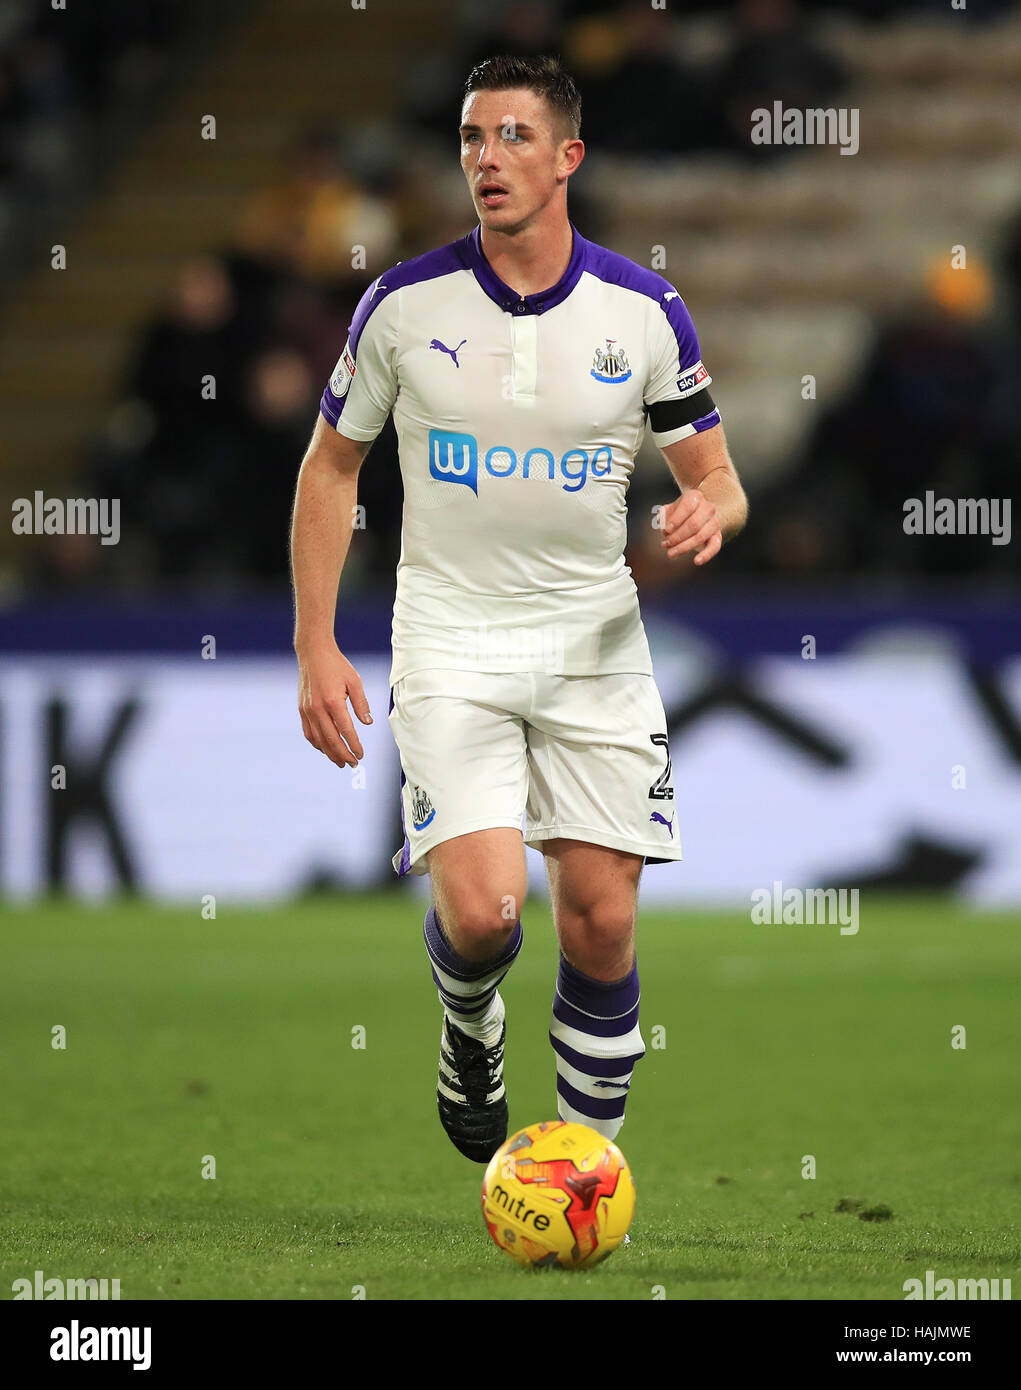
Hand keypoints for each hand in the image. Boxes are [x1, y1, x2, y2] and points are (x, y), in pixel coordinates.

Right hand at [296, 641, 371, 767]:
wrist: (313, 653)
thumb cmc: (337, 666)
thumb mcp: (354, 681)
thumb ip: (361, 703)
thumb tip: (368, 723)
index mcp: (333, 701)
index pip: (346, 730)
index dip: (354, 745)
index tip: (361, 755)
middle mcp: (318, 709)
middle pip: (331, 740)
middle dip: (343, 755)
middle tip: (353, 764)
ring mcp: (307, 710)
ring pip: (318, 740)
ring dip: (329, 753)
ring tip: (340, 762)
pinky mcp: (302, 709)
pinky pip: (308, 733)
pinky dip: (317, 744)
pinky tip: (326, 749)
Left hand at [658, 489, 721, 565]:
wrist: (696, 515)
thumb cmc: (679, 514)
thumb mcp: (669, 511)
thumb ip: (663, 515)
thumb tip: (662, 524)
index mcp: (695, 497)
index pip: (687, 506)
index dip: (676, 519)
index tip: (666, 530)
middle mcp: (707, 508)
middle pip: (693, 524)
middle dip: (677, 536)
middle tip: (665, 544)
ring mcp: (714, 522)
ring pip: (700, 536)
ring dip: (684, 547)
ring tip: (670, 553)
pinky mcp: (717, 536)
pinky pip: (715, 546)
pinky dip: (706, 555)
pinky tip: (696, 561)